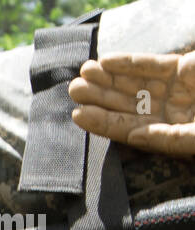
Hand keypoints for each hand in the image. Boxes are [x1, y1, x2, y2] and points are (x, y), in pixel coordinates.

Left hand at [69, 50, 194, 155]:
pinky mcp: (182, 68)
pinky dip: (129, 62)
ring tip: (85, 71)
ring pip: (135, 82)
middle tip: (75, 89)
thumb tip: (133, 137)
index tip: (78, 114)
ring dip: (109, 77)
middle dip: (100, 96)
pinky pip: (152, 64)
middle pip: (125, 104)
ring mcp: (173, 89)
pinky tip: (106, 61)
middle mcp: (165, 112)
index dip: (102, 121)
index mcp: (166, 133)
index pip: (127, 128)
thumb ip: (169, 139)